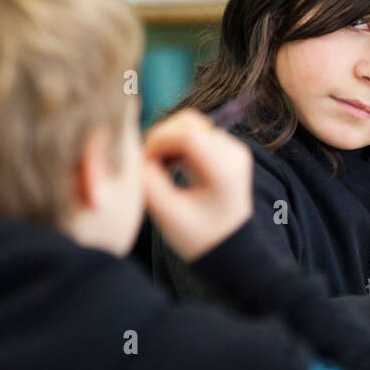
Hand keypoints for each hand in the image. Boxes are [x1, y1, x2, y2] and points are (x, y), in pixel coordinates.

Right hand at [141, 110, 253, 262]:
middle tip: (148, 165)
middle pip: (188, 122)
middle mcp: (233, 153)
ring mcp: (232, 148)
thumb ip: (149, 185)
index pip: (187, 135)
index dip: (158, 142)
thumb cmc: (200, 238)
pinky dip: (175, 142)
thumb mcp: (169, 217)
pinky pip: (194, 131)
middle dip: (160, 138)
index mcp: (224, 171)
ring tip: (158, 166)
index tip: (144, 164)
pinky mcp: (226, 147)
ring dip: (167, 139)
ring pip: (189, 122)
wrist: (229, 247)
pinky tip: (169, 164)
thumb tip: (136, 156)